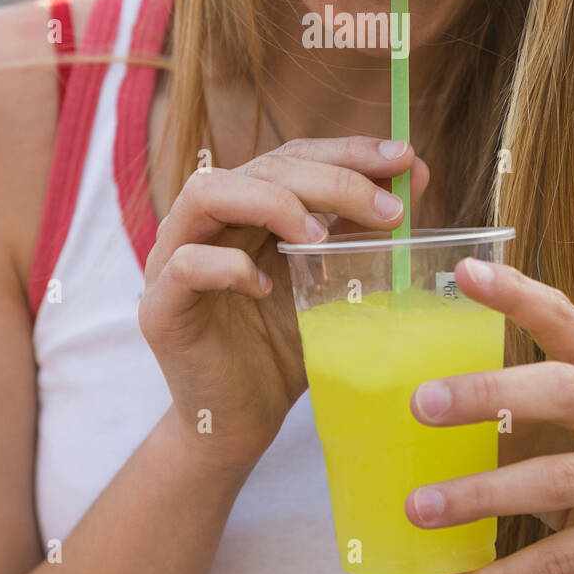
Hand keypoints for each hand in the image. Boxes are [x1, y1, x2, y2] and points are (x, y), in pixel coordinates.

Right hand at [139, 136, 429, 476]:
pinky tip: (268, 288)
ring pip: (207, 193)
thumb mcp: (331, 283)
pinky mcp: (159, 306)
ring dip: (273, 205)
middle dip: (331, 179)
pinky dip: (230, 268)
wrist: (240, 423)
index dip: (347, 150)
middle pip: (261, 168)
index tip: (404, 157)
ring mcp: (171, 258)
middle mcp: (204, 220)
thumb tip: (414, 176)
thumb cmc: (283, 348)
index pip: (293, 156)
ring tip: (321, 238)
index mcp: (245, 206)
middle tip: (388, 210)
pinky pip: (186, 264)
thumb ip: (361, 232)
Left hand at [405, 259, 573, 573]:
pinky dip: (504, 571)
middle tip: (419, 405)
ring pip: (555, 482)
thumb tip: (396, 390)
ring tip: (418, 506)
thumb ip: (503, 395)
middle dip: (487, 395)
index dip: (515, 294)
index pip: (561, 317)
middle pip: (560, 391)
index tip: (462, 273)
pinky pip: (561, 557)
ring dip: (481, 495)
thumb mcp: (555, 413)